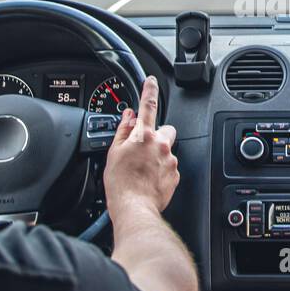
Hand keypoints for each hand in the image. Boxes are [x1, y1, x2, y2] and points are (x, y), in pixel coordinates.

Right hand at [103, 76, 178, 223]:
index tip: (151, 82)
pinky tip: (149, 179)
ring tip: (143, 170)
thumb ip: (123, 131)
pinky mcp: (175, 174)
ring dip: (158, 155)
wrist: (134, 208)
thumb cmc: (120, 184)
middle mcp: (160, 145)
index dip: (149, 90)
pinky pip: (169, 166)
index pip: (148, 106)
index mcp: (143, 136)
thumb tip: (127, 116)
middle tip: (144, 148)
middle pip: (165, 129)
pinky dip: (161, 170)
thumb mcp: (114, 153)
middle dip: (157, 135)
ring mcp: (170, 160)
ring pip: (167, 150)